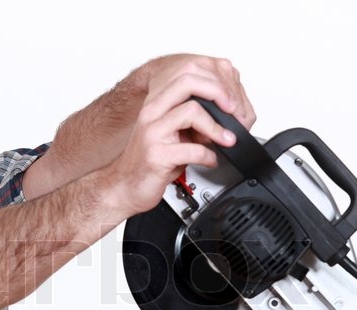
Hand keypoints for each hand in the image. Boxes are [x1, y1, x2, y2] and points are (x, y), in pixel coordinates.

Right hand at [107, 54, 255, 217]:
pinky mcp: (157, 156)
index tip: (230, 99)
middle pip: (188, 82)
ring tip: (226, 140)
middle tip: (233, 110)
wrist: (124, 187)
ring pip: (192, 111)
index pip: (186, 74)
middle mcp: (152, 114)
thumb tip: (224, 114)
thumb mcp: (171, 133)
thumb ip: (191, 121)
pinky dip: (209, 156)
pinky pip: (192, 149)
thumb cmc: (149, 162)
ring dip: (217, 127)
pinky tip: (210, 160)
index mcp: (156, 104)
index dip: (215, 82)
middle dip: (219, 93)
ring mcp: (153, 133)